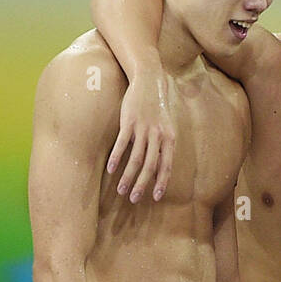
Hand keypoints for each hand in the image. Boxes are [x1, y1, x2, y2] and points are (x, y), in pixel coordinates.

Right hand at [106, 70, 175, 202]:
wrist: (149, 82)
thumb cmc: (157, 108)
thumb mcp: (165, 127)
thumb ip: (162, 146)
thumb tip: (159, 166)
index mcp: (170, 138)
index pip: (166, 165)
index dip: (161, 182)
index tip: (155, 197)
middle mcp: (158, 135)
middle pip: (150, 165)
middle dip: (142, 185)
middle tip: (133, 199)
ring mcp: (144, 128)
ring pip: (135, 158)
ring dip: (127, 176)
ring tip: (120, 190)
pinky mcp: (130, 121)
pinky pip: (122, 143)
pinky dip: (116, 158)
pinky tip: (110, 170)